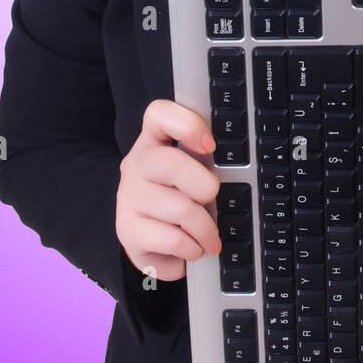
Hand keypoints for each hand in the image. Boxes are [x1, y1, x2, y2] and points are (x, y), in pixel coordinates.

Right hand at [116, 99, 222, 282]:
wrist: (151, 242)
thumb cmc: (179, 200)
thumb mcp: (193, 174)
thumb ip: (206, 161)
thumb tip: (235, 169)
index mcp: (154, 141)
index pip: (159, 114)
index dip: (187, 125)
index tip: (210, 146)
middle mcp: (136, 164)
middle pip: (171, 163)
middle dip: (205, 187)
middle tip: (211, 200)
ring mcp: (128, 197)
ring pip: (179, 208)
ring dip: (206, 229)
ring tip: (209, 236)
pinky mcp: (127, 230)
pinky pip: (173, 239)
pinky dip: (193, 248)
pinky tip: (192, 248)